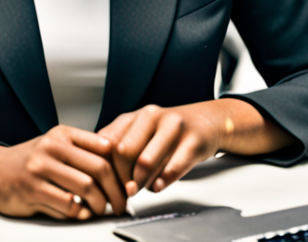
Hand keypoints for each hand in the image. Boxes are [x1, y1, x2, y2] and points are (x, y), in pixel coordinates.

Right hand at [0, 125, 126, 218]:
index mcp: (63, 134)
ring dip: (99, 204)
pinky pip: (66, 205)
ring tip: (102, 210)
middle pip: (99, 168)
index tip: (128, 182)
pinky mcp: (32, 191)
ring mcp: (41, 169)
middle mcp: (52, 147)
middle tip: (120, 203)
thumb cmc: (29, 160)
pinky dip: (79, 213)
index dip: (122, 168)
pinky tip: (81, 213)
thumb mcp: (55, 145)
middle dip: (116, 191)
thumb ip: (82, 151)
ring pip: (86, 187)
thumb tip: (117, 165)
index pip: (104, 146)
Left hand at [98, 103, 227, 195]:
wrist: (207, 122)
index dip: (107, 167)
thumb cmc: (170, 132)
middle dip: (123, 177)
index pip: (109, 143)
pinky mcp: (193, 141)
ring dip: (141, 183)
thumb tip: (100, 171)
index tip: (111, 182)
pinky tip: (158, 185)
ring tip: (144, 187)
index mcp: (136, 115)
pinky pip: (171, 169)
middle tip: (127, 190)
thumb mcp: (143, 131)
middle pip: (124, 152)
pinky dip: (161, 183)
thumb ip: (121, 145)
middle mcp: (153, 116)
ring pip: (145, 162)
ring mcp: (174, 127)